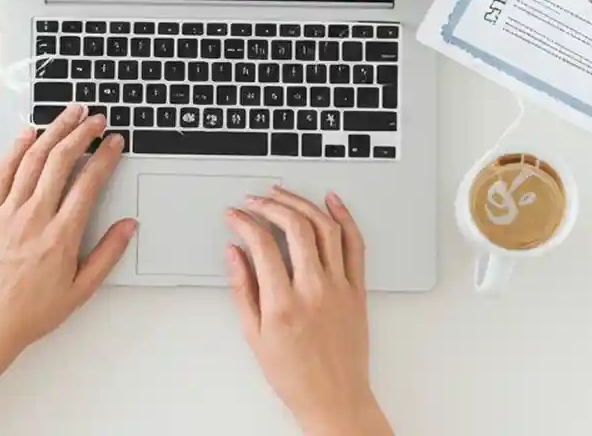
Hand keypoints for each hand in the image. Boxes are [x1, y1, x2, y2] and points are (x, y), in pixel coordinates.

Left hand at [0, 104, 133, 435]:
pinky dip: (16, 149)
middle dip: (82, 133)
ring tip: (69, 115)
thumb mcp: (81, 290)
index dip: (105, 156)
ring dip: (53, 131)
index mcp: (61, 236)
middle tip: (96, 119)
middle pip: (61, 161)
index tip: (115, 142)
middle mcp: (34, 217)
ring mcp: (8, 213)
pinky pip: (2, 173)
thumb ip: (108, 254)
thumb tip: (129, 226)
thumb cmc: (32, 312)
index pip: (89, 182)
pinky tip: (29, 135)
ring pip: (33, 159)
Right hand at [225, 187, 391, 435]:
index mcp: (284, 304)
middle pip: (295, 227)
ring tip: (283, 194)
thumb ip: (242, 289)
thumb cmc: (294, 374)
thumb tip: (234, 253)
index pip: (262, 245)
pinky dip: (344, 217)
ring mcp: (340, 287)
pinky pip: (355, 244)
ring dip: (302, 204)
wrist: (334, 398)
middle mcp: (315, 290)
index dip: (245, 222)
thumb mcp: (254, 335)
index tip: (235, 215)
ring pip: (326, 228)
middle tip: (255, 200)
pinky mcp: (357, 289)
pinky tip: (331, 202)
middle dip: (271, 205)